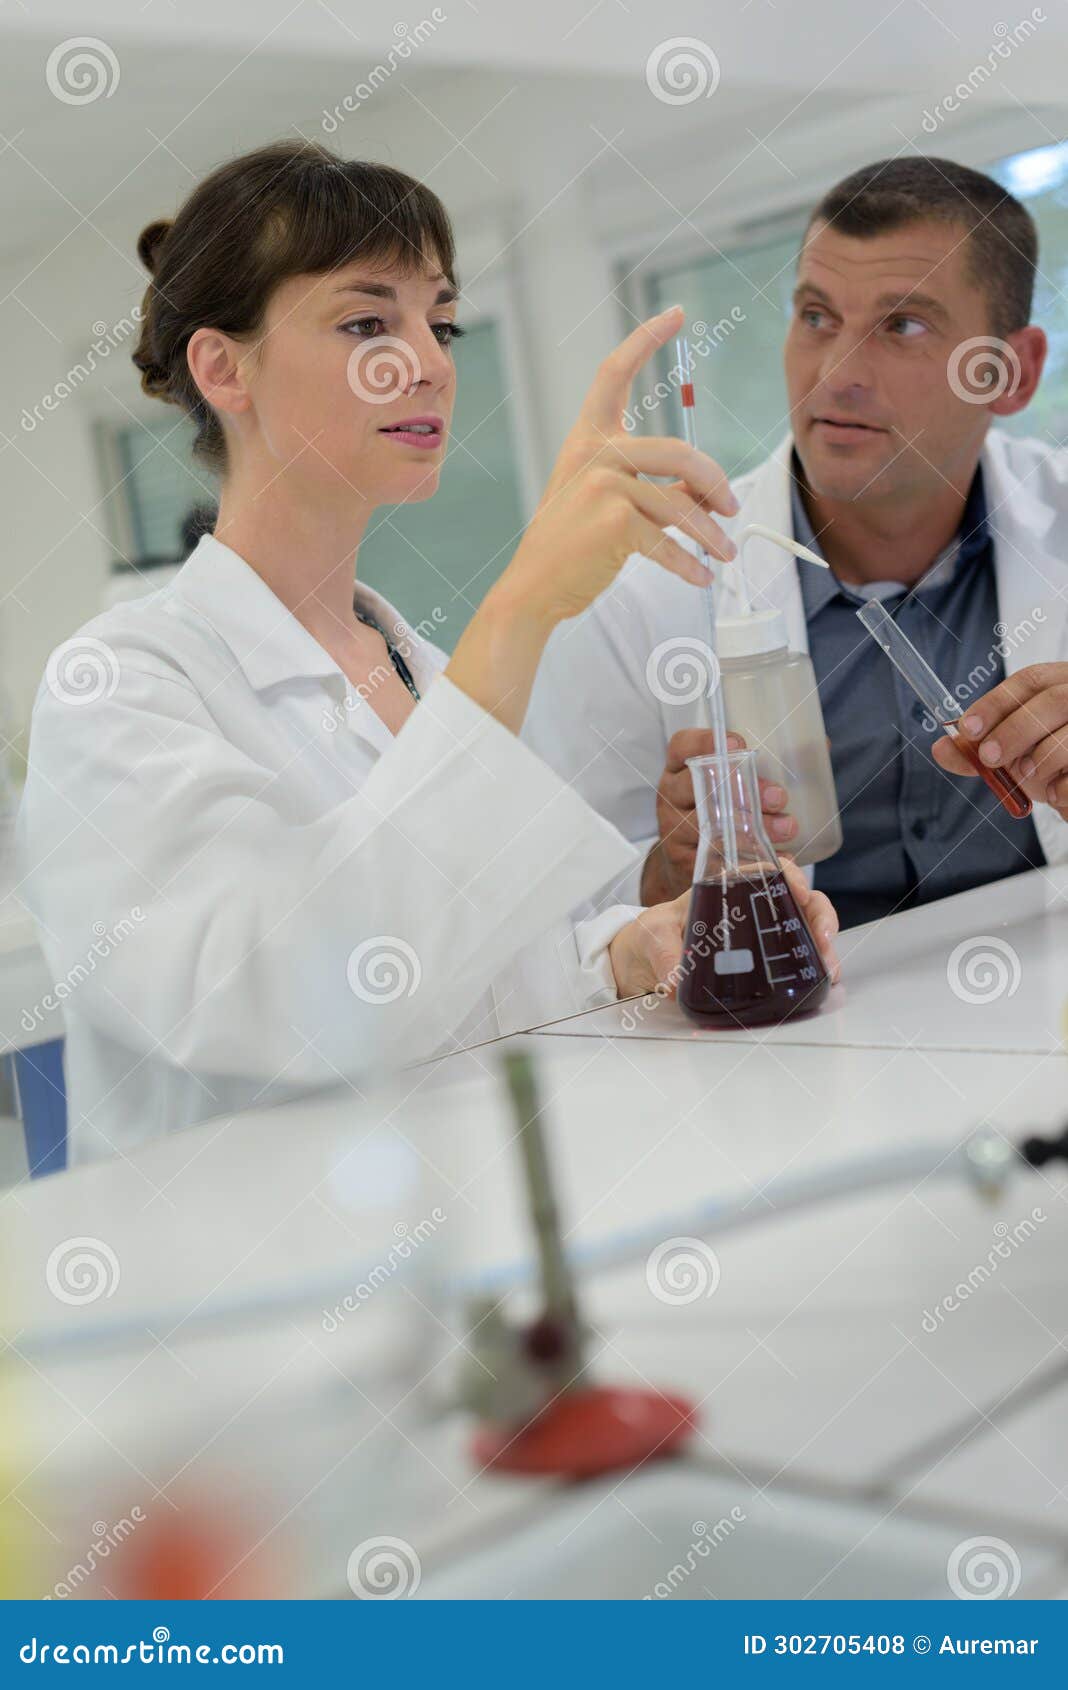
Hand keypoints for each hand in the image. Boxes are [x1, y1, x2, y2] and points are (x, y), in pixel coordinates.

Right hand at [447, 305, 736, 732]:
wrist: (533, 589)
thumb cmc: (572, 547)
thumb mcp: (610, 505)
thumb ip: (657, 491)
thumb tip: (711, 499)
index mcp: (588, 438)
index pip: (614, 372)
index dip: (646, 339)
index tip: (676, 313)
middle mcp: (594, 453)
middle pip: (680, 452)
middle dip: (716, 484)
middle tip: (732, 510)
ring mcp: (602, 485)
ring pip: (682, 503)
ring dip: (711, 534)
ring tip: (727, 553)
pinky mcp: (614, 523)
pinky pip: (670, 541)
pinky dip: (691, 563)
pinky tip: (702, 577)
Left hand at [610, 861, 840, 1000]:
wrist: (645, 960)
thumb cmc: (653, 934)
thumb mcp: (652, 936)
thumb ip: (664, 954)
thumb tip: (675, 978)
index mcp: (726, 887)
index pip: (767, 870)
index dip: (789, 877)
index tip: (798, 895)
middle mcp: (750, 907)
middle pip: (797, 901)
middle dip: (819, 917)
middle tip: (824, 942)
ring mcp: (760, 934)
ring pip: (803, 929)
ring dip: (822, 946)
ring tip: (830, 969)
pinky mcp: (762, 961)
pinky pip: (794, 958)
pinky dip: (812, 967)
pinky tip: (822, 980)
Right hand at [640, 728, 797, 903]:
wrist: (688, 862)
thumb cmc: (718, 809)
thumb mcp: (730, 783)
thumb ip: (767, 763)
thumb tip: (820, 745)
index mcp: (681, 768)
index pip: (682, 746)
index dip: (705, 742)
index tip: (739, 744)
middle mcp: (673, 796)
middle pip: (698, 786)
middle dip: (740, 789)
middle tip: (777, 796)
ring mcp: (675, 831)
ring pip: (708, 826)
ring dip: (750, 828)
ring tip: (786, 828)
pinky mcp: (684, 863)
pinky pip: (715, 861)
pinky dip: (748, 860)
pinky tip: (774, 858)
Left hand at [932, 663, 1067, 818]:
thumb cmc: (1050, 762)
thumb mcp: (1013, 753)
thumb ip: (978, 752)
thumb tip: (941, 749)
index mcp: (1061, 684)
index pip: (1031, 680)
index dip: (996, 703)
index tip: (967, 729)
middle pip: (1054, 700)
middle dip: (1014, 731)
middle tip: (989, 757)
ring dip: (1041, 761)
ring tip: (1030, 777)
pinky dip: (1062, 789)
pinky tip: (1055, 794)